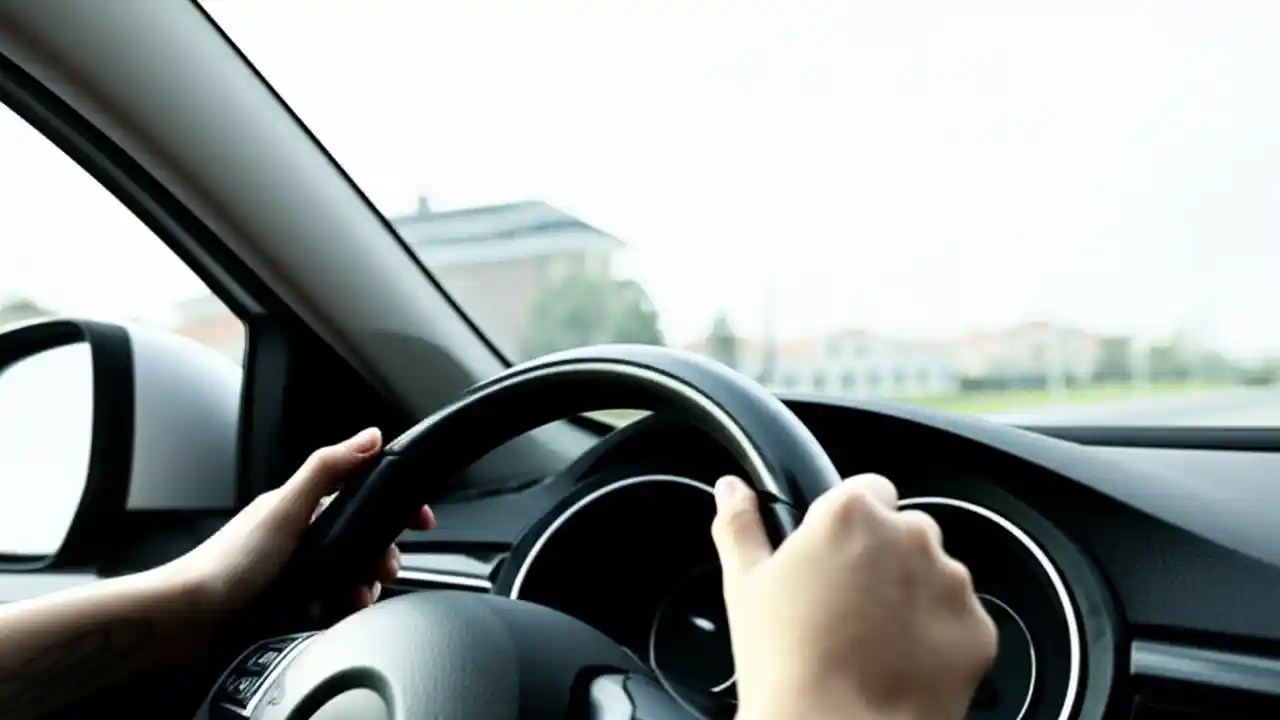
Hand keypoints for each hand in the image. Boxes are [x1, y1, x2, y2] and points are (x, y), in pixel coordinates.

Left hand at [162, 427, 432, 617]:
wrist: (190, 620)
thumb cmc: (229, 563)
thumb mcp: (286, 507)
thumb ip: (327, 469)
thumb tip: (371, 436)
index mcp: (304, 507)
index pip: (363, 493)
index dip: (395, 504)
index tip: (421, 519)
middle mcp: (305, 536)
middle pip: (367, 538)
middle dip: (384, 554)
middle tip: (382, 569)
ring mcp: (302, 571)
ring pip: (356, 573)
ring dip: (367, 585)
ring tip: (358, 595)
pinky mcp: (297, 603)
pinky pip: (339, 602)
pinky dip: (348, 607)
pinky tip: (342, 611)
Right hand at [711, 473, 996, 719]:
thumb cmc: (784, 661)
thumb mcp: (745, 585)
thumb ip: (739, 525)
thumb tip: (731, 490)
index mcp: (851, 513)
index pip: (868, 489)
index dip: (850, 523)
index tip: (836, 553)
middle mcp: (909, 536)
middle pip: (905, 530)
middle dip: (884, 557)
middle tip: (849, 602)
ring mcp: (950, 582)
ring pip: (936, 573)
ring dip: (914, 594)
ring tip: (874, 639)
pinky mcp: (977, 628)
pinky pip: (960, 619)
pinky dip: (939, 635)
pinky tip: (902, 660)